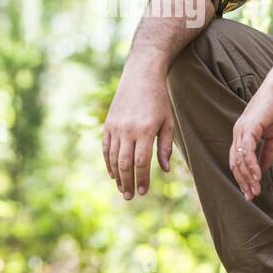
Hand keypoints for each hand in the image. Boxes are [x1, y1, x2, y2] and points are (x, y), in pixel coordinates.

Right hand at [102, 65, 173, 199]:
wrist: (141, 76)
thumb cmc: (159, 100)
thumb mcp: (167, 122)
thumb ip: (164, 147)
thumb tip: (164, 170)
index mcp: (145, 130)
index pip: (141, 162)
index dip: (141, 179)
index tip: (143, 192)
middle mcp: (128, 130)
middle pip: (124, 163)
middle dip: (127, 183)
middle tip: (129, 196)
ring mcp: (115, 127)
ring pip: (112, 158)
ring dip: (116, 176)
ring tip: (121, 188)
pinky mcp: (108, 124)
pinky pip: (106, 148)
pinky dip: (107, 162)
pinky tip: (112, 173)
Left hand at [230, 77, 272, 200]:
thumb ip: (267, 153)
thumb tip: (263, 170)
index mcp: (242, 135)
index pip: (238, 161)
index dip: (243, 177)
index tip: (250, 192)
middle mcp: (238, 133)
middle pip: (236, 163)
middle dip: (243, 182)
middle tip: (252, 197)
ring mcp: (242, 129)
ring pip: (240, 159)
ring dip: (248, 177)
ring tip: (256, 191)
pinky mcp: (250, 126)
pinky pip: (247, 150)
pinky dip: (251, 165)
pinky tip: (257, 176)